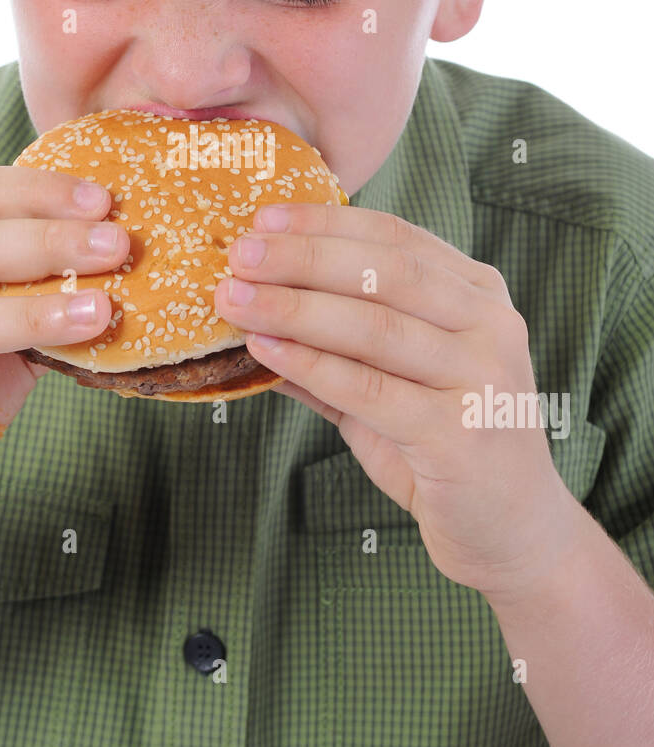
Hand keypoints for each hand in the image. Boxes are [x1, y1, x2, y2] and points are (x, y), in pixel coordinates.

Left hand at [214, 203, 577, 604]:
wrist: (511, 529)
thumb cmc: (444, 443)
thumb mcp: (394, 380)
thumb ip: (335, 344)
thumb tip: (250, 306)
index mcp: (478, 295)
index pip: (396, 238)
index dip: (326, 223)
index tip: (264, 217)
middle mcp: (490, 326)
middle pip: (385, 272)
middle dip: (303, 257)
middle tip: (239, 253)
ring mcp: (482, 379)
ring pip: (375, 327)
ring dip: (295, 308)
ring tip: (236, 300)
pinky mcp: (462, 435)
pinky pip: (372, 391)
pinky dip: (312, 366)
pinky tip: (265, 351)